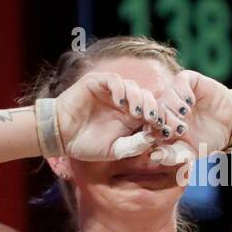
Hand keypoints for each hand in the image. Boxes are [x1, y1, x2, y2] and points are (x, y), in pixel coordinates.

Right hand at [54, 70, 186, 161]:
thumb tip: (155, 140)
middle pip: (149, 99)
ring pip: (135, 88)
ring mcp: (113, 92)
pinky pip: (114, 81)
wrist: (61, 136)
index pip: (154, 114)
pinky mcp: (98, 83)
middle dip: (156, 109)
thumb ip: (135, 146)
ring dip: (140, 100)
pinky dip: (121, 89)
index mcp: (133, 119)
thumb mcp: (115, 151)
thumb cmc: (87, 145)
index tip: (170, 130)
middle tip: (156, 120)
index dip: (164, 121)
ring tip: (138, 114)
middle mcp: (126, 103)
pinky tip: (121, 103)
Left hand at [147, 70, 231, 164]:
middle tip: (181, 128)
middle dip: (165, 120)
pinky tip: (191, 101)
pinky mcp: (190, 81)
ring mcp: (177, 93)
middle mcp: (166, 108)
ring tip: (187, 115)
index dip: (154, 130)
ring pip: (166, 95)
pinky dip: (183, 91)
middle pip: (155, 110)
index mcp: (162, 125)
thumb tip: (153, 156)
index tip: (168, 136)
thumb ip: (172, 156)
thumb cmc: (207, 141)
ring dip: (174, 106)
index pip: (148, 125)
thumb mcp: (190, 153)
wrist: (231, 126)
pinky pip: (180, 81)